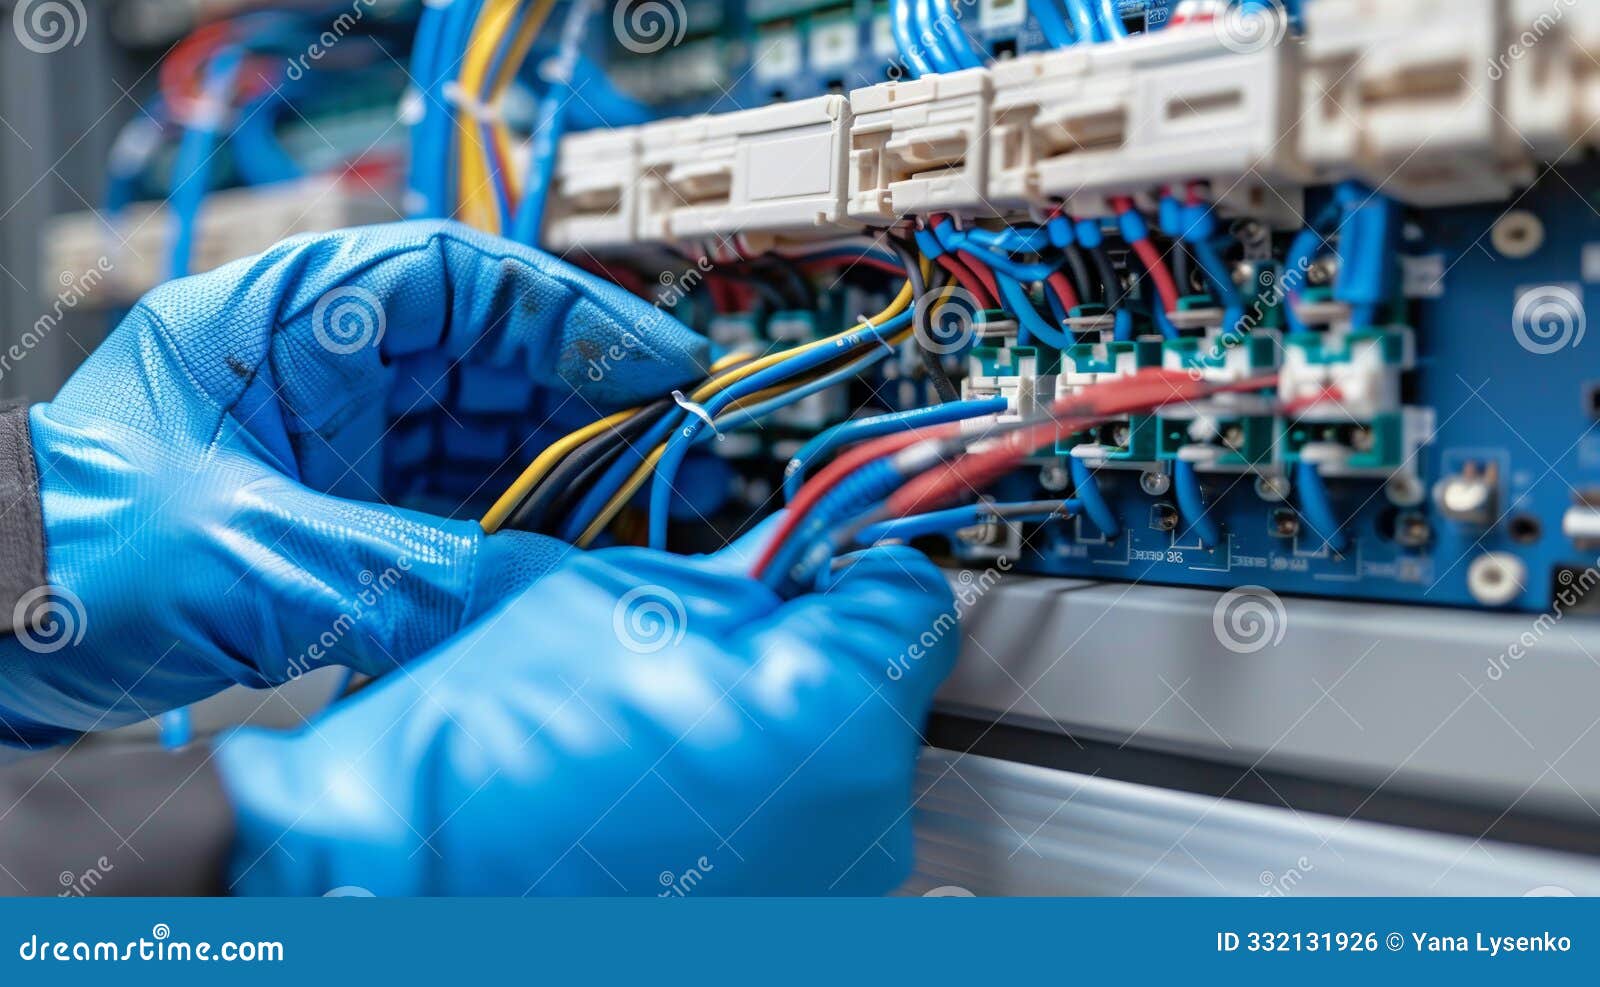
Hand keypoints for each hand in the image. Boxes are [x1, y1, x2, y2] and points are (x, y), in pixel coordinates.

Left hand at [0, 221, 705, 743]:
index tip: (660, 361)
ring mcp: (337, 447)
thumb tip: (556, 590)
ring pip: (485, 434)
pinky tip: (573, 548)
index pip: (460, 279)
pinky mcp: (343, 517)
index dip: (574, 313)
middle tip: (671, 448)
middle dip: (587, 403)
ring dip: (567, 469)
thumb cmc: (63, 557)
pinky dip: (522, 527)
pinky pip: (460, 504)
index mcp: (287, 320)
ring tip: (644, 504)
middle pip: (491, 359)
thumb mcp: (254, 555)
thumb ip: (418, 570)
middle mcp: (322, 372)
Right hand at [215, 537, 958, 895]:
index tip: (817, 545)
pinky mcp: (793, 925)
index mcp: (833, 717)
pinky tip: (669, 787)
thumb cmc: (481, 751)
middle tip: (706, 637)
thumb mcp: (630, 599)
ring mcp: (831, 891)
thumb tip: (809, 545)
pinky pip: (807, 828)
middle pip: (881, 680)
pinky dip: (760, 795)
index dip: (848, 553)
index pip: (909, 592)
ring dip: (781, 721)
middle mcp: (864, 824)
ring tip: (666, 723)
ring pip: (845, 757)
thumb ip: (755, 565)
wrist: (394, 884)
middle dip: (806, 641)